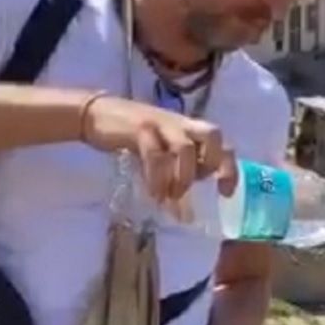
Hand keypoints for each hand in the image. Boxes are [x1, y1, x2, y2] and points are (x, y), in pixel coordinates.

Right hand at [79, 94, 237, 203]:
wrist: (95, 115)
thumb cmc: (130, 137)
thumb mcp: (159, 150)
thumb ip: (174, 169)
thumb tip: (182, 208)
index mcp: (187, 128)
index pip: (219, 142)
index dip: (229, 167)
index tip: (226, 193)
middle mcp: (179, 123)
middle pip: (213, 135)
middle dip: (211, 163)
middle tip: (199, 186)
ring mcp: (160, 123)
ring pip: (185, 147)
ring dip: (182, 177)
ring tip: (171, 196)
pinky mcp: (140, 129)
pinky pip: (155, 155)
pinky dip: (157, 178)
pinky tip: (153, 193)